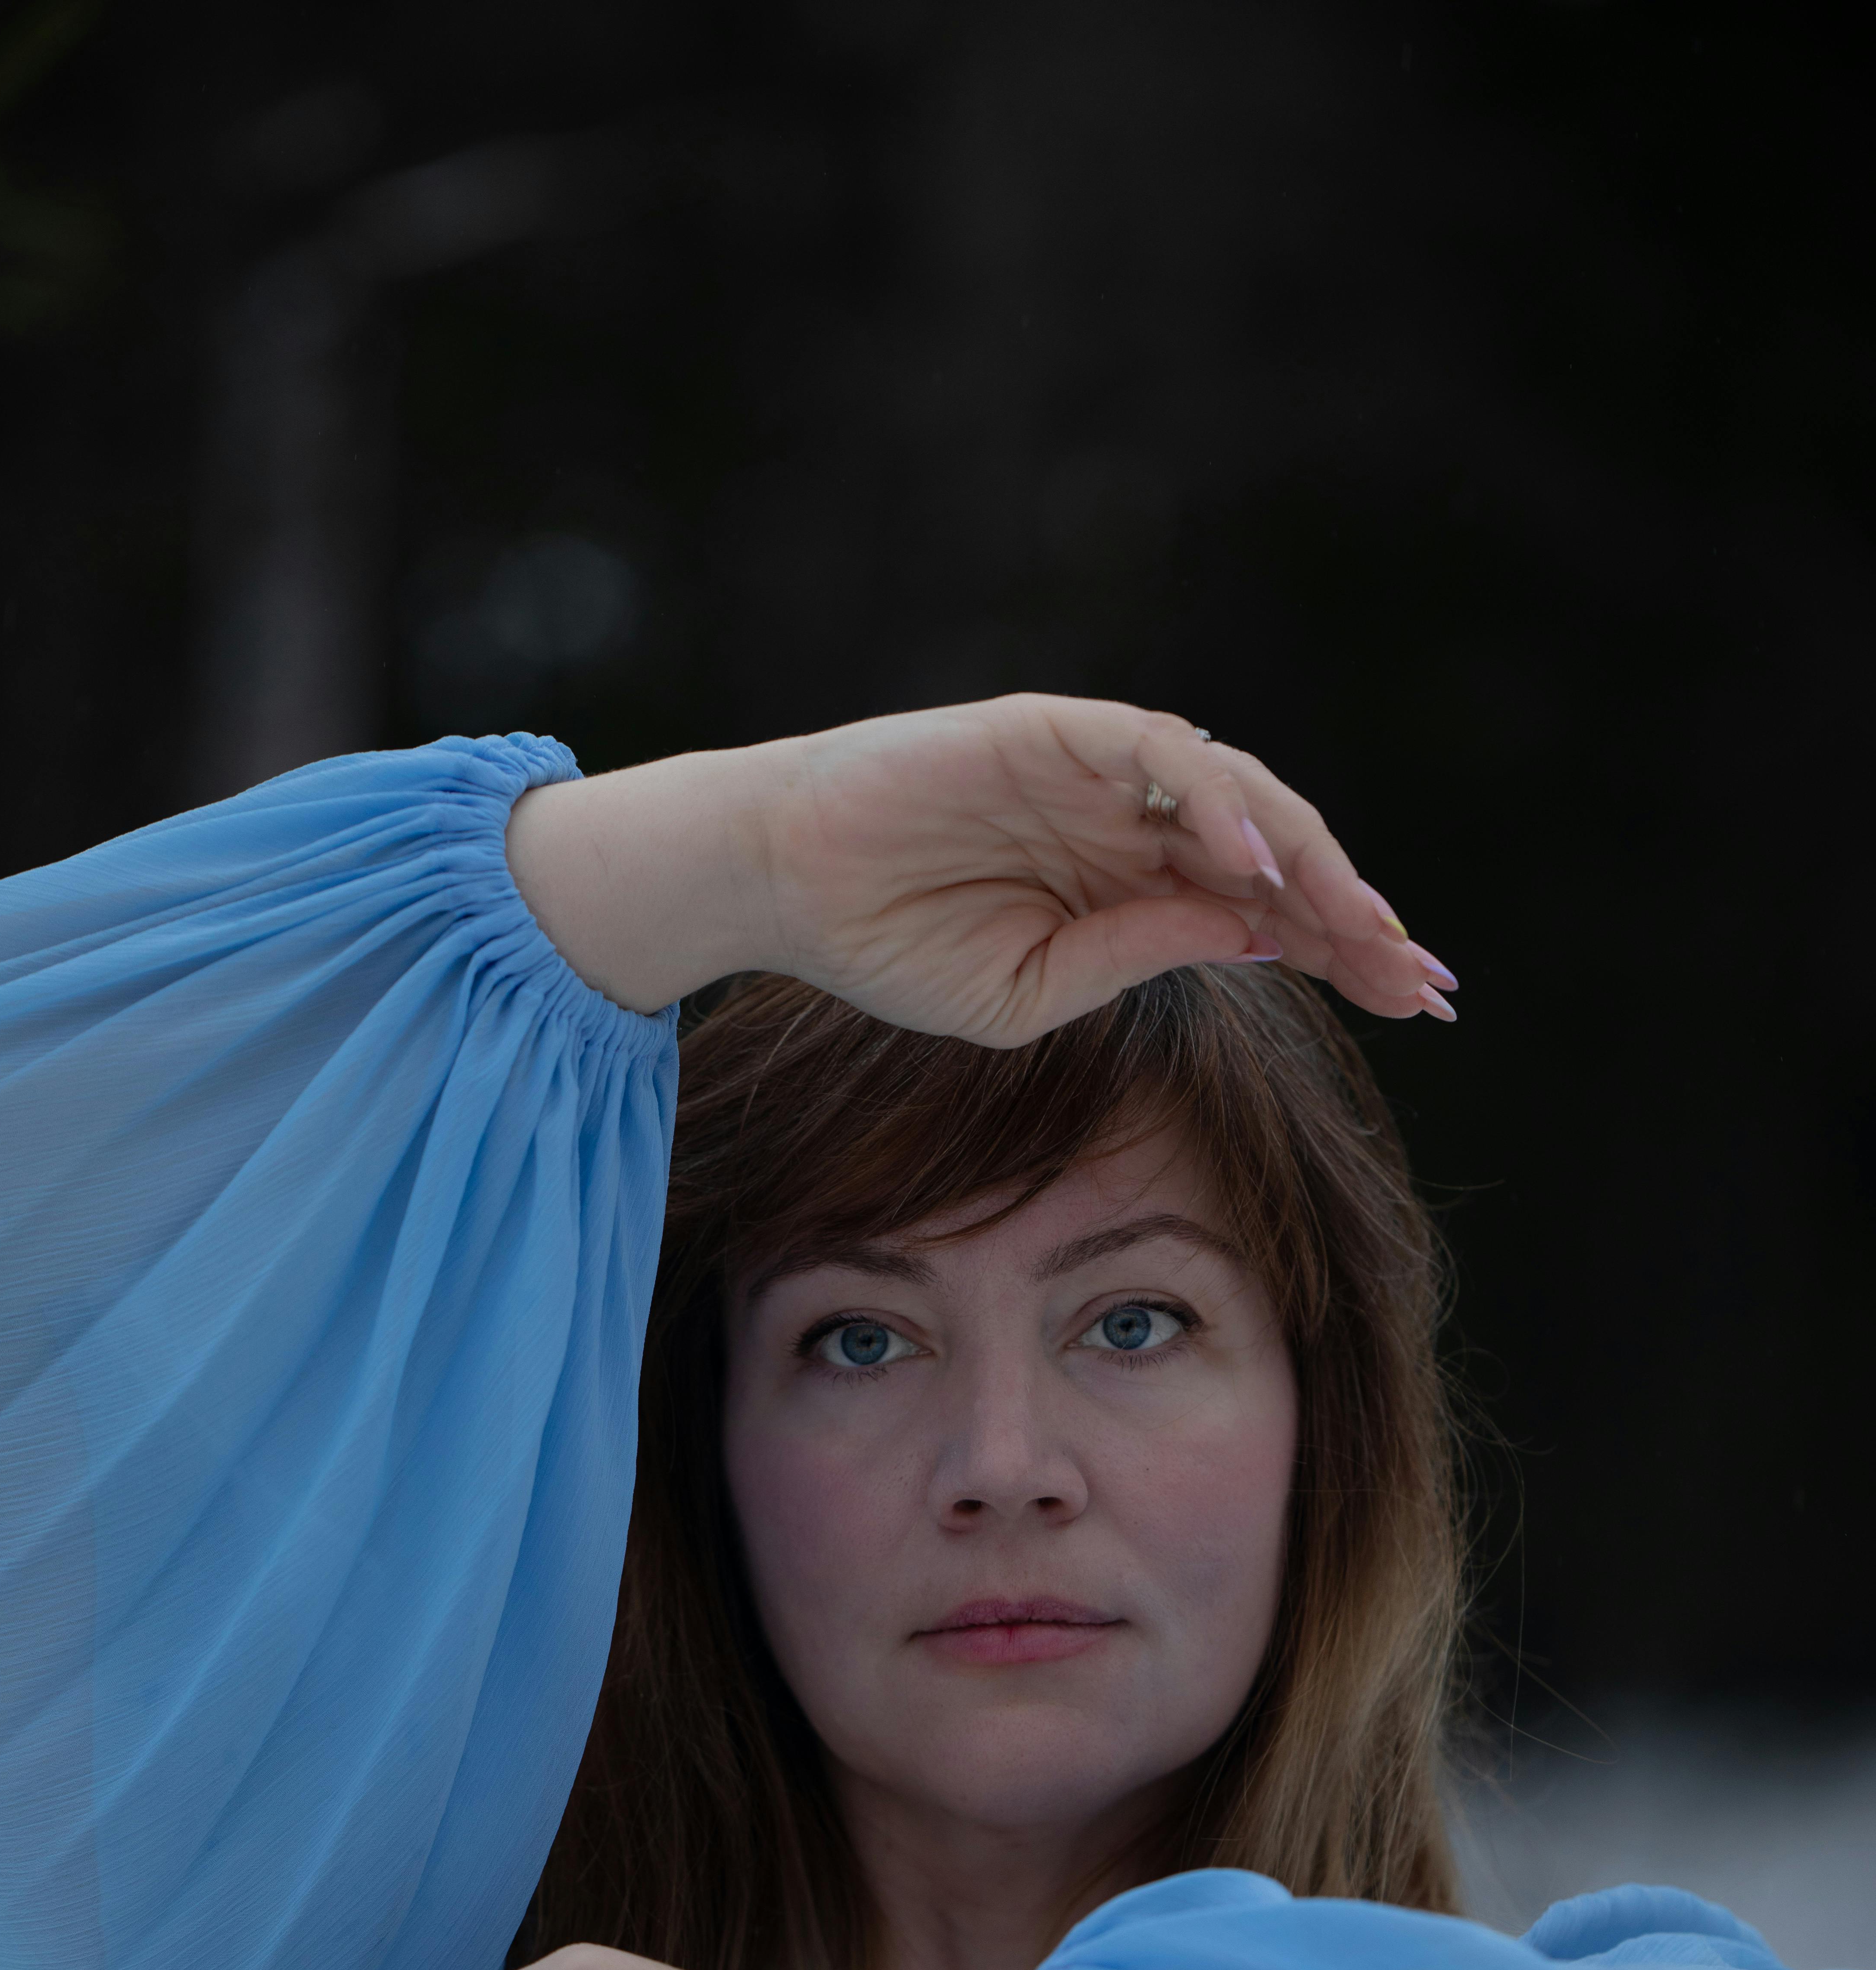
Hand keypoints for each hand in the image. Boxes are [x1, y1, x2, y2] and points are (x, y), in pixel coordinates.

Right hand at [504, 693, 1451, 1041]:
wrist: (780, 886)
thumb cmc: (889, 945)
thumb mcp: (1031, 994)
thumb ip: (1140, 954)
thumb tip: (1257, 939)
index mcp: (1133, 884)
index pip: (1265, 912)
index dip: (1344, 951)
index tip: (1417, 1002)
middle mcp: (1132, 820)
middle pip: (1276, 857)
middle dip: (1355, 918)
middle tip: (1425, 983)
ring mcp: (1096, 770)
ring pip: (1240, 798)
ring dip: (1311, 862)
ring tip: (1366, 931)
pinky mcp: (1052, 731)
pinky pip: (1156, 756)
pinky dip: (1214, 803)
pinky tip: (1259, 867)